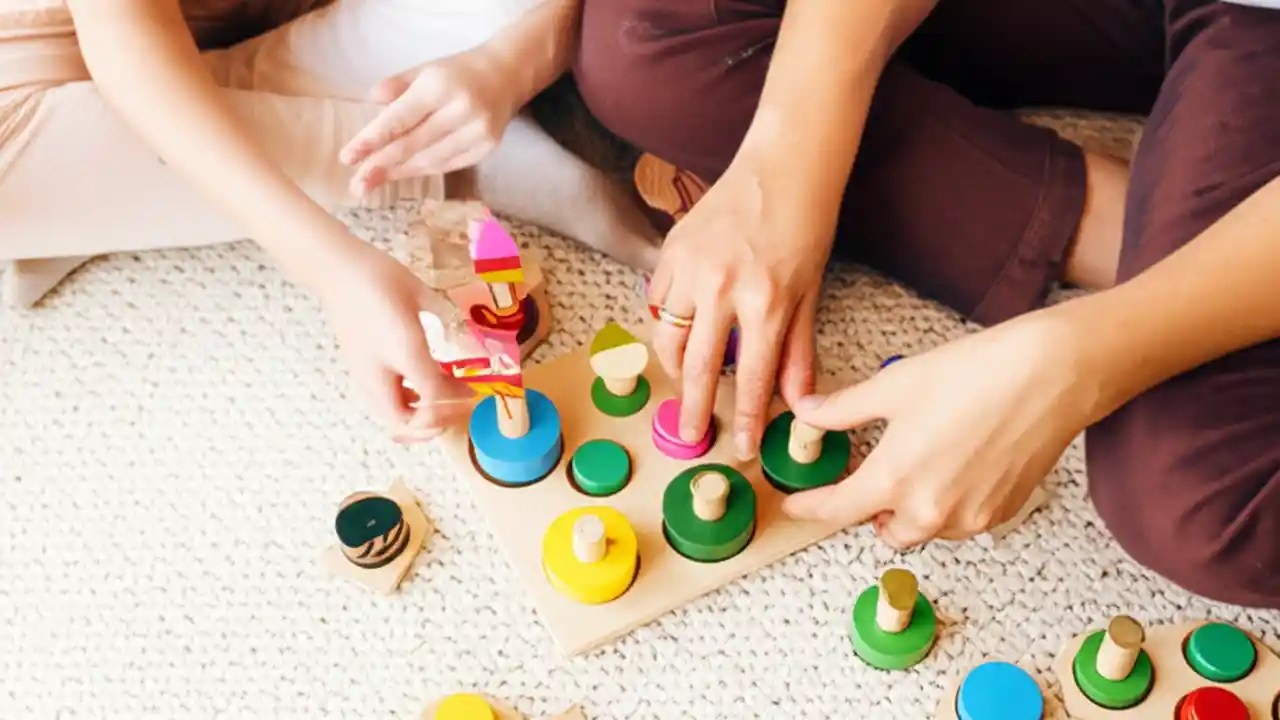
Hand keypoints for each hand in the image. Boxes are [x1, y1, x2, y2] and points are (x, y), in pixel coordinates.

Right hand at [317, 241, 471, 442]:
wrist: (337, 271)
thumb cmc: (381, 280)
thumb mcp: (420, 297)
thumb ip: (443, 319)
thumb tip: (464, 337)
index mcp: (402, 355)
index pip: (431, 400)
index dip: (454, 403)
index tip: (472, 392)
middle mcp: (379, 374)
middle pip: (404, 422)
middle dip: (433, 423)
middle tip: (456, 408)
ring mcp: (365, 377)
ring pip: (391, 416)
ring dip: (418, 417)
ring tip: (441, 400)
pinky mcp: (360, 373)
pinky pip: (384, 402)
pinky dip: (404, 405)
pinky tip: (420, 386)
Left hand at [340, 45, 520, 195]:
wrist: (508, 74)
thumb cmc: (458, 72)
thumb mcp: (424, 69)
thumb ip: (397, 86)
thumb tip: (371, 103)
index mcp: (439, 86)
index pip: (399, 119)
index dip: (372, 140)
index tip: (348, 157)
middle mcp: (460, 110)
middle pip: (412, 145)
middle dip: (381, 165)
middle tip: (357, 183)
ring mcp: (477, 132)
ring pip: (430, 160)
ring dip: (399, 172)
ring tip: (374, 181)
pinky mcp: (487, 147)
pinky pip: (449, 164)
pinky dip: (423, 170)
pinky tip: (403, 173)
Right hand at [647, 156, 835, 459]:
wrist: (783, 166)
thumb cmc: (806, 226)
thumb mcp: (810, 293)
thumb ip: (797, 352)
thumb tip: (797, 406)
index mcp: (765, 302)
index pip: (748, 378)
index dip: (741, 419)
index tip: (735, 446)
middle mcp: (722, 288)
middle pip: (695, 367)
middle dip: (691, 409)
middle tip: (689, 436)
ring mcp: (691, 267)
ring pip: (667, 336)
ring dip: (675, 366)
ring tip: (685, 381)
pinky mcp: (671, 249)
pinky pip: (658, 301)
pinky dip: (666, 321)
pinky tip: (681, 328)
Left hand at [781, 311, 1096, 547]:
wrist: (1051, 375)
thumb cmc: (975, 374)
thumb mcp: (894, 387)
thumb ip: (843, 409)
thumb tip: (806, 412)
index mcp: (894, 480)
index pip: (835, 511)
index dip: (808, 507)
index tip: (795, 503)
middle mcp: (929, 511)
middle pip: (881, 529)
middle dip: (869, 508)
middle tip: (871, 473)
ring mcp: (968, 518)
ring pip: (921, 527)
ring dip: (910, 506)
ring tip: (919, 459)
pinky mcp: (1000, 514)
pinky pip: (958, 520)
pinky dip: (947, 502)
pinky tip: (955, 463)